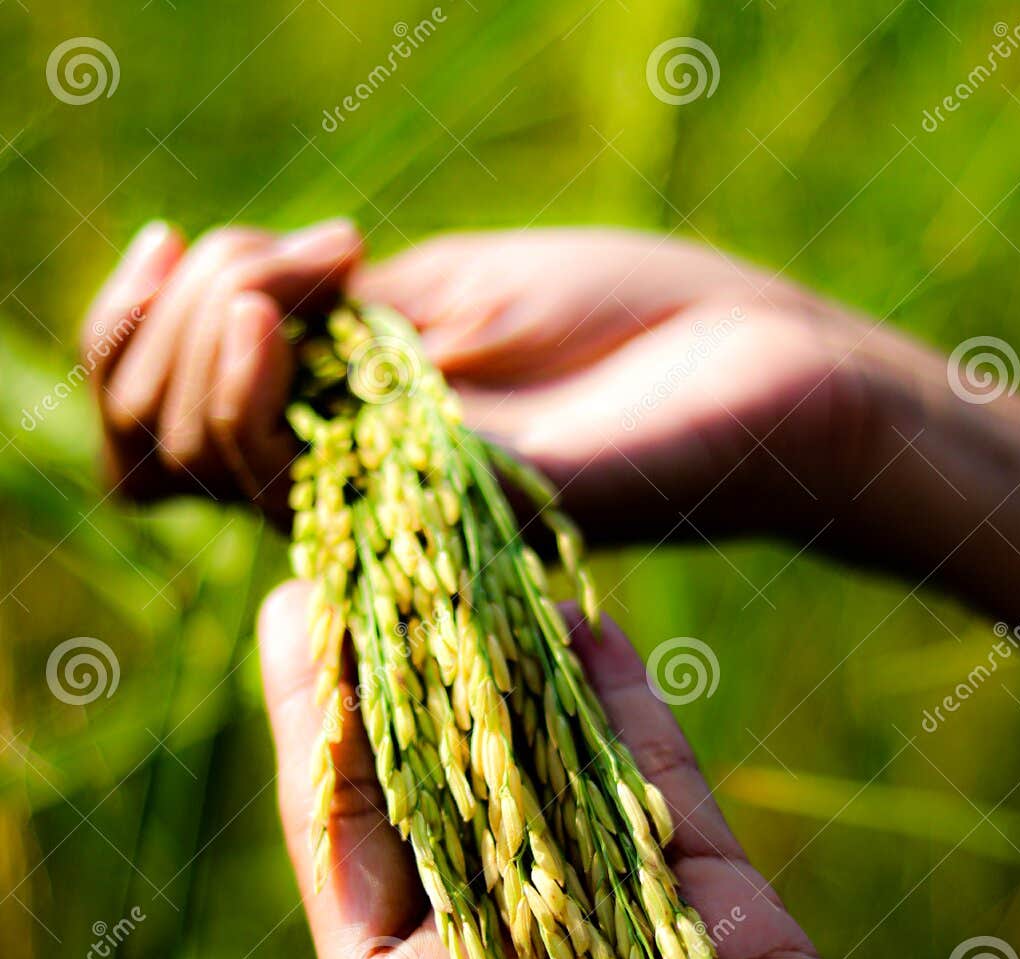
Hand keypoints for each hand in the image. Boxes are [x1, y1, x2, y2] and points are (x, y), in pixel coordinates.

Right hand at [83, 221, 877, 538]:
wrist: (759, 372)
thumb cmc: (624, 323)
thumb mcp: (447, 295)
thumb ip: (328, 320)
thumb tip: (212, 309)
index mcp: (344, 430)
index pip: (170, 419)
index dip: (129, 337)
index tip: (169, 242)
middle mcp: (347, 488)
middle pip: (165, 433)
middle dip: (169, 322)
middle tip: (291, 255)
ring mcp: (384, 511)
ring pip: (206, 456)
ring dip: (198, 342)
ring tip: (290, 273)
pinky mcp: (433, 523)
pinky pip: (289, 479)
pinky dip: (250, 388)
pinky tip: (278, 308)